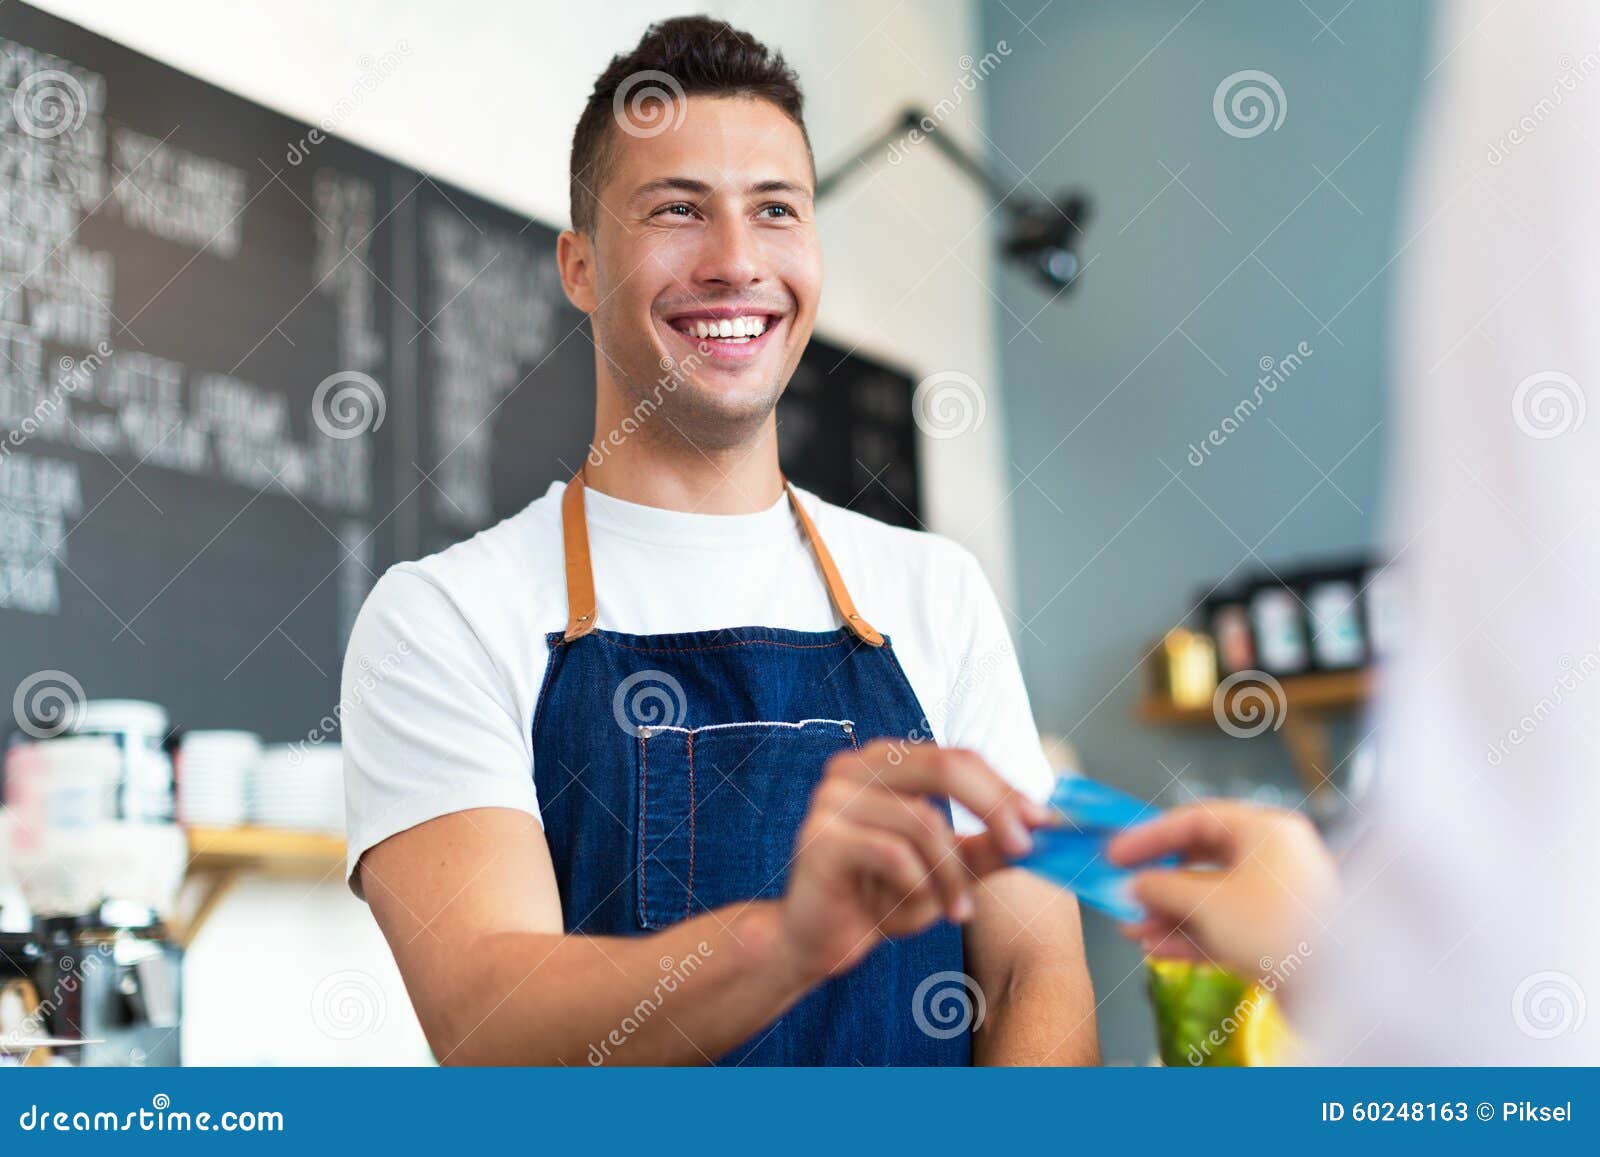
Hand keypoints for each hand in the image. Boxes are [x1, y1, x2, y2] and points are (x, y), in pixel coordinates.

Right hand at [778, 741, 1052, 981]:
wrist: (818, 939)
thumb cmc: (881, 896)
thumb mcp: (947, 870)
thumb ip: (987, 847)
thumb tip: (1041, 831)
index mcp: (885, 761)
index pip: (957, 757)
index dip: (1004, 787)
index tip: (1043, 821)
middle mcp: (855, 767)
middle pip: (943, 766)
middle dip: (993, 807)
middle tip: (1024, 848)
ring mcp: (832, 798)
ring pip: (922, 821)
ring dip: (951, 873)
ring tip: (958, 911)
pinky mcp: (821, 837)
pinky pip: (893, 854)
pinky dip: (917, 886)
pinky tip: (914, 911)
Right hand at [1105, 800, 1337, 977]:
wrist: (1339, 991)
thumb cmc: (1282, 930)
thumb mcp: (1211, 903)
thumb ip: (1165, 888)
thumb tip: (1137, 884)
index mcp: (1267, 831)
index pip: (1197, 819)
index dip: (1150, 835)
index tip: (1115, 852)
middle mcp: (1274, 858)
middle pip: (1202, 861)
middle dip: (1158, 883)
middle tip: (1123, 891)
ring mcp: (1276, 899)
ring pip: (1211, 899)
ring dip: (1169, 914)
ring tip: (1132, 929)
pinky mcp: (1276, 935)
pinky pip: (1225, 926)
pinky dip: (1191, 936)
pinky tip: (1157, 949)